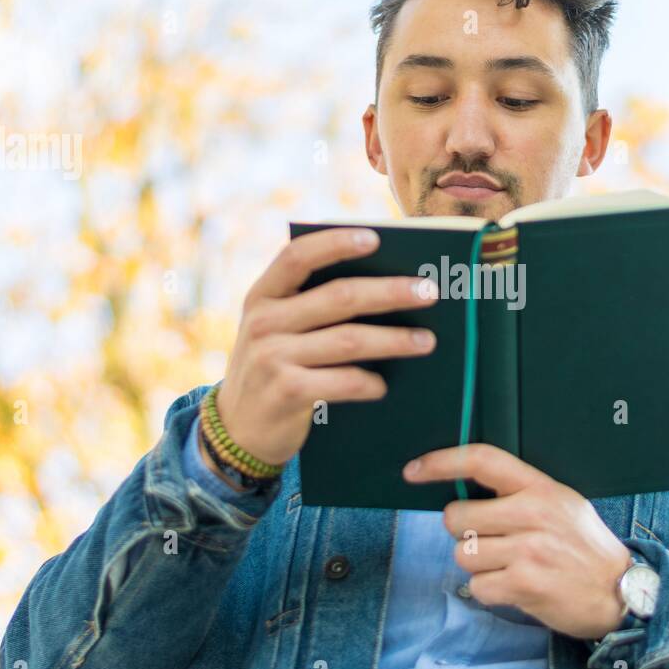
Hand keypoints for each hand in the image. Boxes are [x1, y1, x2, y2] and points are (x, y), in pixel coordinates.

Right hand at [214, 227, 438, 466]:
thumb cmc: (273, 368)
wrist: (238, 430)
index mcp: (261, 296)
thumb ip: (309, 306)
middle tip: (429, 292)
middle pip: (339, 297)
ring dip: (394, 340)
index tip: (376, 238)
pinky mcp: (287, 393)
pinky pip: (343, 382)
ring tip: (427, 341)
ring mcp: (272, 358)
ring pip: (349, 340)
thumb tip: (385, 284)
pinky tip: (383, 385)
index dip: (335, 243)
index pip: (297, 257)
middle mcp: (263, 322)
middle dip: (390, 292)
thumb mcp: (275, 330)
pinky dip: (370, 383)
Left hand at [403, 443, 633, 640]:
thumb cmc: (584, 546)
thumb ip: (520, 492)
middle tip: (489, 540)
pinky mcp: (524, 585)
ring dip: (478, 565)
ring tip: (508, 565)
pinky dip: (489, 591)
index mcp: (540, 488)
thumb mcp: (562, 503)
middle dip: (462, 533)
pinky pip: (477, 587)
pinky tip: (514, 586)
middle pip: (456, 517)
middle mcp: (533, 514)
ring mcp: (528, 550)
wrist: (621, 591)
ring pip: (463, 555)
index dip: (442, 462)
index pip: (482, 460)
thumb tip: (465, 490)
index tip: (414, 470)